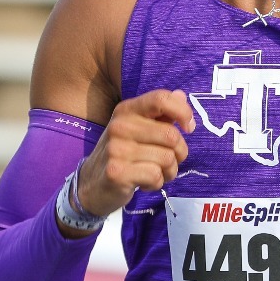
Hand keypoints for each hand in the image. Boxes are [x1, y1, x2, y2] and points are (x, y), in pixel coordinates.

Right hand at [73, 89, 195, 220]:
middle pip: (171, 135)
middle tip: (169, 161)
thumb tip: (181, 95)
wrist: (91, 185)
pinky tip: (143, 183)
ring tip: (155, 173)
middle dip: (180, 153)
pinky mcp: (117, 172)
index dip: (183, 112)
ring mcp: (116, 149)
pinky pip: (156, 176)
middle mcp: (120, 126)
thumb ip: (160, 113)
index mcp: (126, 110)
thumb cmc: (122, 154)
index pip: (161, 99)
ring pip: (167, 158)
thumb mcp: (137, 129)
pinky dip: (157, 183)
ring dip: (169, 171)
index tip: (188, 128)